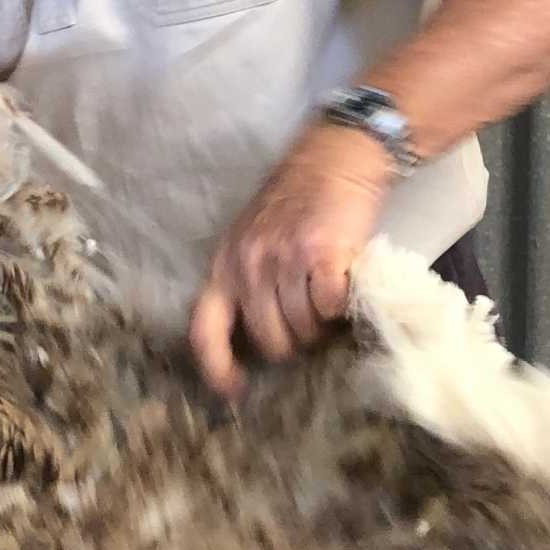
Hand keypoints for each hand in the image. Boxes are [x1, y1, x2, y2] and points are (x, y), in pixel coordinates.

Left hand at [187, 123, 394, 399]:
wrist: (335, 157)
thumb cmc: (296, 201)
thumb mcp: (254, 240)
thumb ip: (249, 281)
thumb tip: (262, 340)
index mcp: (224, 265)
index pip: (204, 330)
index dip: (216, 368)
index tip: (235, 392)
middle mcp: (247, 265)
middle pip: (268, 340)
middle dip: (294, 345)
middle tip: (312, 326)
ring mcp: (283, 259)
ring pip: (303, 329)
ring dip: (322, 327)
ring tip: (329, 302)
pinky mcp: (320, 254)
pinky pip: (330, 308)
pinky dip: (341, 307)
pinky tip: (345, 288)